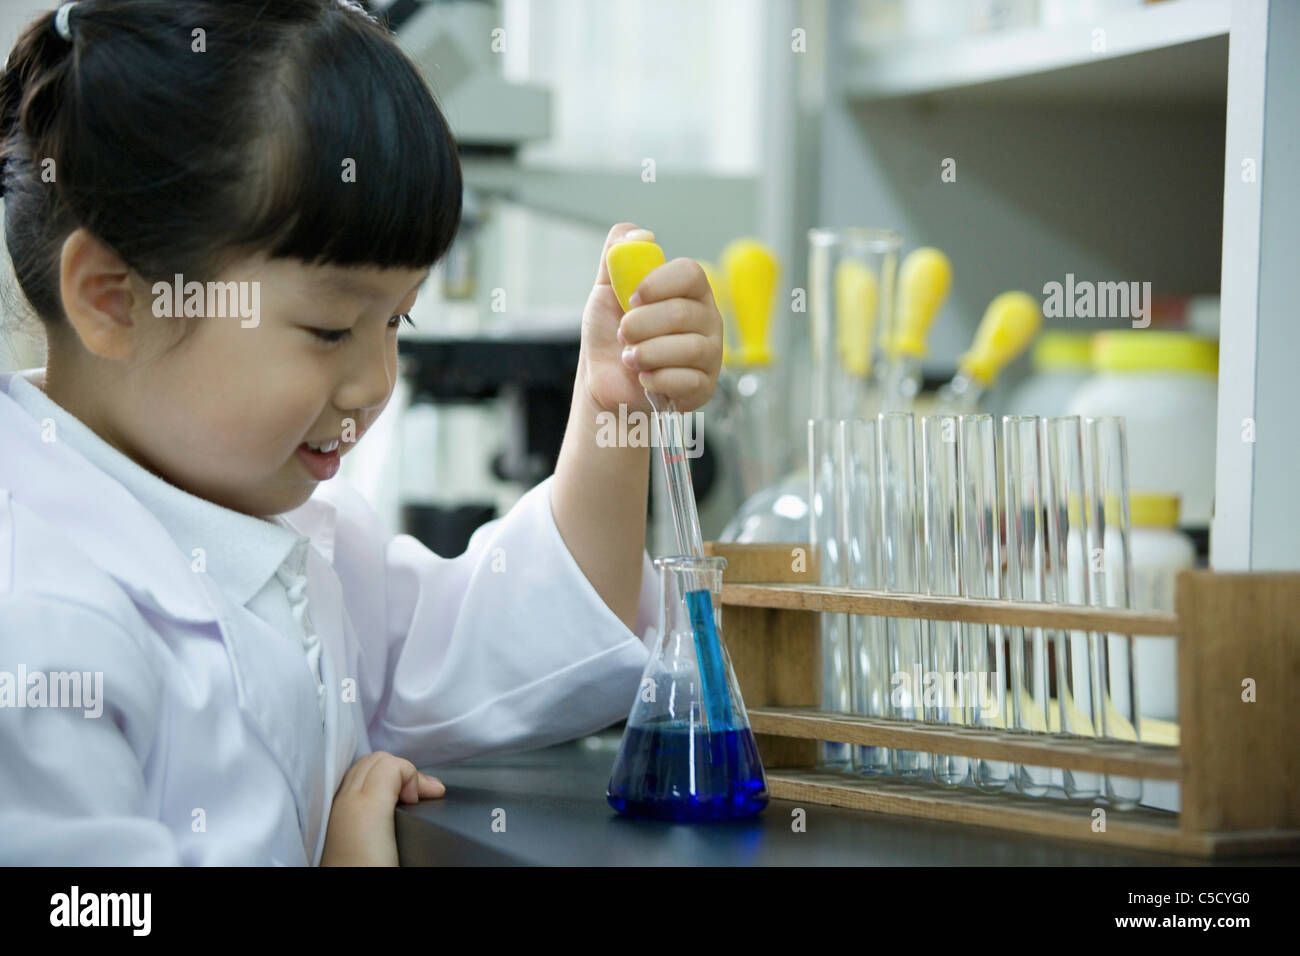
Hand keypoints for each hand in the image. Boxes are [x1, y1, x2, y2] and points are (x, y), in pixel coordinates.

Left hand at [319, 750, 444, 866]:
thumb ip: (391, 778)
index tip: (427, 798)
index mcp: (357, 797)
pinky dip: (376, 790)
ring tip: (406, 800)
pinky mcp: (340, 828)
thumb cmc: (366, 867)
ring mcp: (341, 813)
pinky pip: (358, 791)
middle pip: (376, 762)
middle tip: (419, 797)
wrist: (347, 899)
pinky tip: (387, 810)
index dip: (415, 774)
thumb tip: (416, 780)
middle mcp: (344, 800)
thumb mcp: (376, 812)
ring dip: (389, 779)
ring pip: (367, 775)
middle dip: (402, 771)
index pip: (390, 761)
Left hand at [579, 223, 722, 415]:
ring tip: (630, 358)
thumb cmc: (611, 336)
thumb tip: (640, 233)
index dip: (659, 284)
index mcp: (688, 291)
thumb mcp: (605, 291)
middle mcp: (707, 319)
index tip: (631, 298)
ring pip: (689, 348)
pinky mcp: (705, 386)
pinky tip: (645, 379)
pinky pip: (688, 381)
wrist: (606, 383)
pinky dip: (657, 380)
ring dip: (647, 354)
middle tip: (623, 335)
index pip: (691, 273)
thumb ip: (618, 257)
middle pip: (682, 313)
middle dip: (640, 326)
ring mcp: (710, 354)